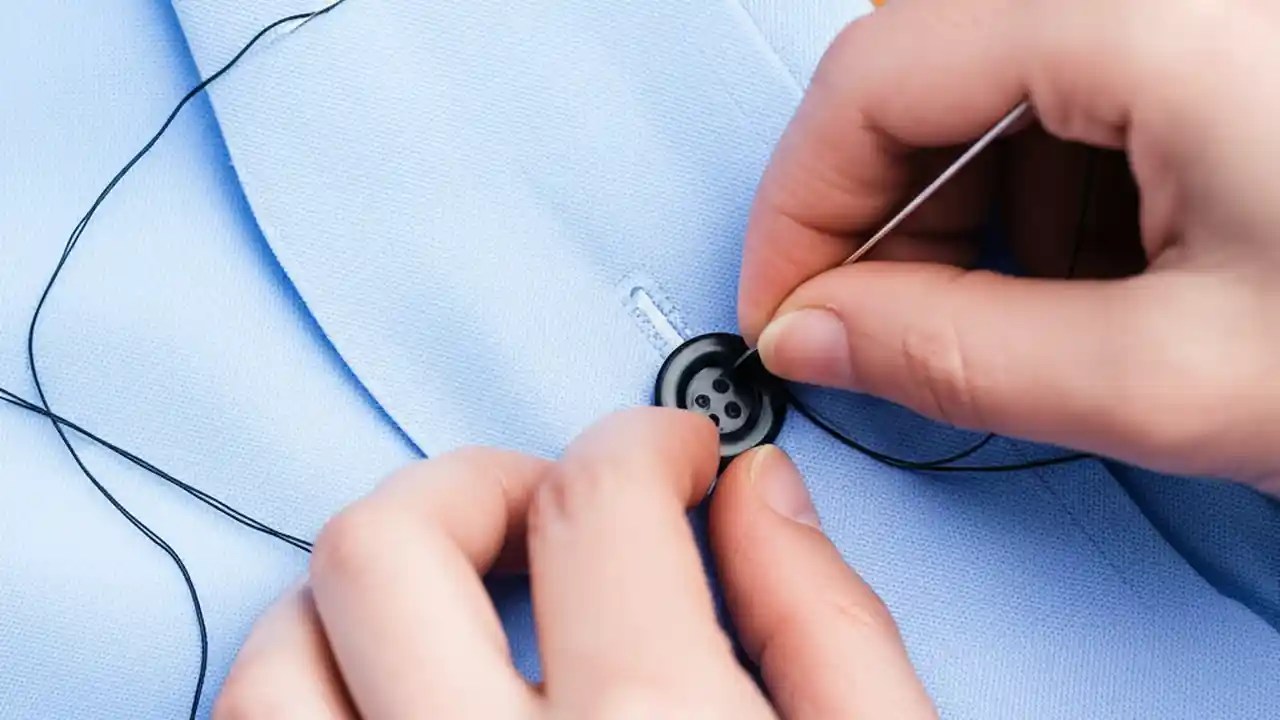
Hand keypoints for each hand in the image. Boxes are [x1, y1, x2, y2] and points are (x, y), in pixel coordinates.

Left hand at [213, 408, 934, 718]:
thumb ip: (832, 631)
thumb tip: (760, 498)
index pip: (599, 497)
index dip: (646, 441)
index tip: (675, 460)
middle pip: (390, 542)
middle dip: (480, 487)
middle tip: (550, 512)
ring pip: (276, 656)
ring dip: (362, 594)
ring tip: (457, 608)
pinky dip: (307, 693)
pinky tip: (393, 699)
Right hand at [739, 0, 1279, 490]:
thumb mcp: (1173, 377)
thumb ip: (962, 357)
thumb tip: (815, 337)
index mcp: (1138, 21)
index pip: (869, 79)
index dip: (797, 208)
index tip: (782, 308)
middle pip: (920, 73)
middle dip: (878, 214)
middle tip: (877, 327)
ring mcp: (1188, 16)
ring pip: (990, 86)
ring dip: (965, 209)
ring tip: (1018, 317)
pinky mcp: (1216, 51)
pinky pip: (1073, 93)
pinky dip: (1044, 192)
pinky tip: (1096, 273)